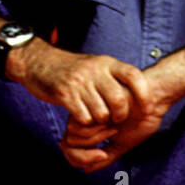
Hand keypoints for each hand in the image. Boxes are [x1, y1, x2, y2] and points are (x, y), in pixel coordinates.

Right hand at [8, 40, 142, 126]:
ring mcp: (79, 82)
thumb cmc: (70, 68)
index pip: (133, 76)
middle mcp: (95, 71)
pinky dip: (86, 123)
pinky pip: (84, 117)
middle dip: (120, 115)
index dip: (144, 94)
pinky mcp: (65, 94)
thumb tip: (136, 89)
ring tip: (97, 118)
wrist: (37, 62)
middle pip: (119, 100)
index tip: (147, 108)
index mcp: (106, 63)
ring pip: (102, 112)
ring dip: (101, 121)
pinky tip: (83, 117)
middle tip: (116, 119)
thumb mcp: (94, 64)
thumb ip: (112, 75)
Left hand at [60, 66, 171, 171]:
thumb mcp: (122, 144)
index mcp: (91, 128)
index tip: (102, 157)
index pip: (70, 148)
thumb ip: (105, 157)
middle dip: (85, 153)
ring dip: (94, 139)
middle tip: (105, 148)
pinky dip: (98, 129)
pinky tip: (114, 123)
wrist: (153, 101)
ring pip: (72, 135)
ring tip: (114, 129)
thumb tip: (85, 170)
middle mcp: (86, 118)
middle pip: (67, 144)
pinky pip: (82, 123)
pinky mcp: (90, 100)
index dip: (79, 159)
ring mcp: (86, 109)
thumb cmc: (141, 120)